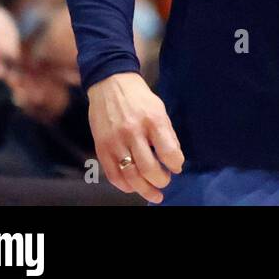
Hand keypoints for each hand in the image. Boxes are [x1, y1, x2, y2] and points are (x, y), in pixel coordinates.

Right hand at [88, 71, 184, 202]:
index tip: (177, 167)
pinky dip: (124, 185)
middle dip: (161, 180)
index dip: (176, 164)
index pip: (168, 151)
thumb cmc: (140, 98)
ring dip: (144, 189)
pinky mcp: (101, 148)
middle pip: (148, 168)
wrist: (110, 84)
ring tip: (154, 194)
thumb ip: (167, 134)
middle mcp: (133, 132)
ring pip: (130, 175)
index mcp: (152, 120)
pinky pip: (112, 174)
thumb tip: (174, 161)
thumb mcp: (160, 110)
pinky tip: (133, 187)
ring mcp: (115, 141)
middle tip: (165, 181)